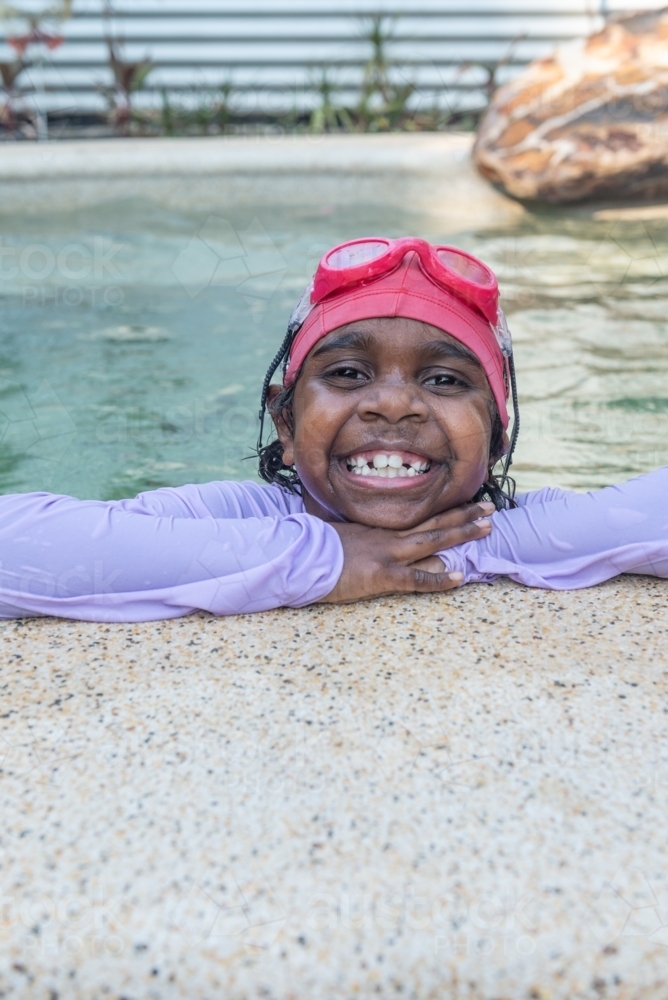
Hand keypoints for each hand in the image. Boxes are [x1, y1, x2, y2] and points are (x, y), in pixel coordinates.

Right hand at [318, 501, 493, 603]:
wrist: (300, 557)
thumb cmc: (317, 548)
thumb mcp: (344, 536)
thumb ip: (366, 536)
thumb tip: (383, 539)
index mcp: (381, 527)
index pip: (421, 515)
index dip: (446, 509)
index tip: (468, 502)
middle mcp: (390, 536)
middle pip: (434, 522)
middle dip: (465, 515)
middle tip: (490, 507)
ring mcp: (388, 554)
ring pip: (433, 540)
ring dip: (462, 533)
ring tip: (487, 528)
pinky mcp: (382, 575)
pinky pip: (416, 578)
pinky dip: (438, 579)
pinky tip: (458, 577)